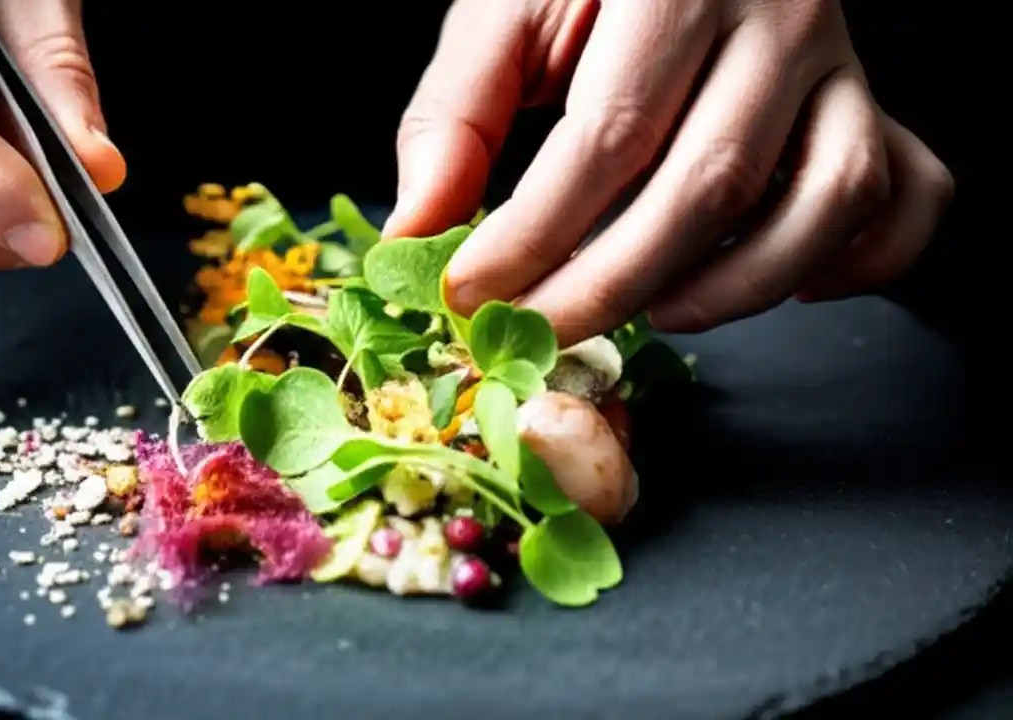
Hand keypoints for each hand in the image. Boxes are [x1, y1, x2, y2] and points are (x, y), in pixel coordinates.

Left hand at [383, 0, 953, 344]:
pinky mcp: (869, 103)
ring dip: (734, 288)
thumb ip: (456, 111)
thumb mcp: (505, 12)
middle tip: (536, 332)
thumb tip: (418, 227)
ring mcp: (841, 62)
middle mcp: (778, 15)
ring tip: (651, 313)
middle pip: (708, 185)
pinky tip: (779, 286)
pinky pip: (904, 194)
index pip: (608, 136)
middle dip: (608, 286)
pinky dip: (856, 261)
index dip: (534, 235)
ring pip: (822, 201)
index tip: (472, 296)